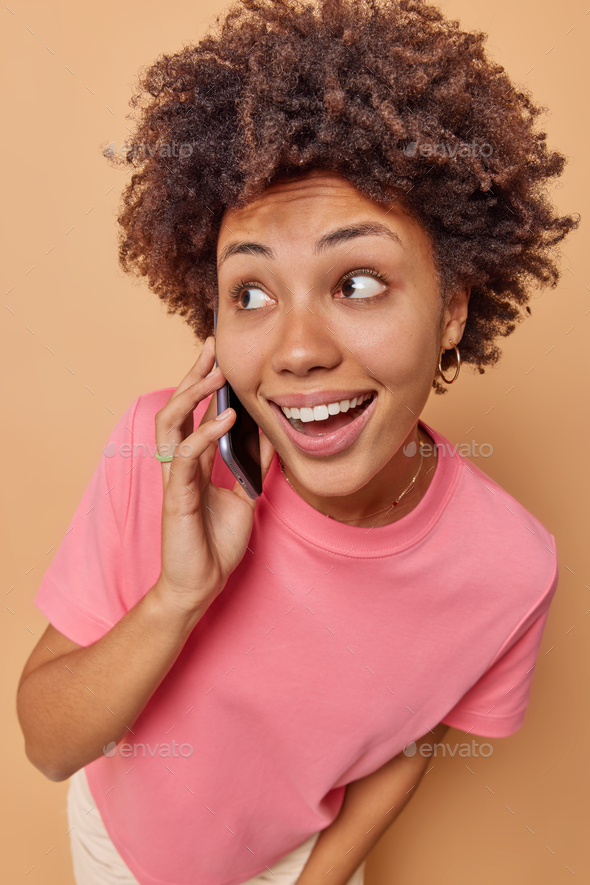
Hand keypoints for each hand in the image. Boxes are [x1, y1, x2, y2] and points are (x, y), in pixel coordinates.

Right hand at [154, 336, 274, 614]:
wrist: (201, 584)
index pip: (194, 412)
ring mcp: (176, 478)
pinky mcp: (177, 496)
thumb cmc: (217, 542)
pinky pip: (186, 456)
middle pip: (177, 407)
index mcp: (194, 462)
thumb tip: (272, 436)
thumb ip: (252, 466)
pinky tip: (227, 419)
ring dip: (193, 395)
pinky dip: (205, 434)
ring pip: (171, 424)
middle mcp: (180, 464)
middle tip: (211, 347)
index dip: (204, 382)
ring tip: (217, 375)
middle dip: (193, 375)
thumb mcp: (245, 495)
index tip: (220, 355)